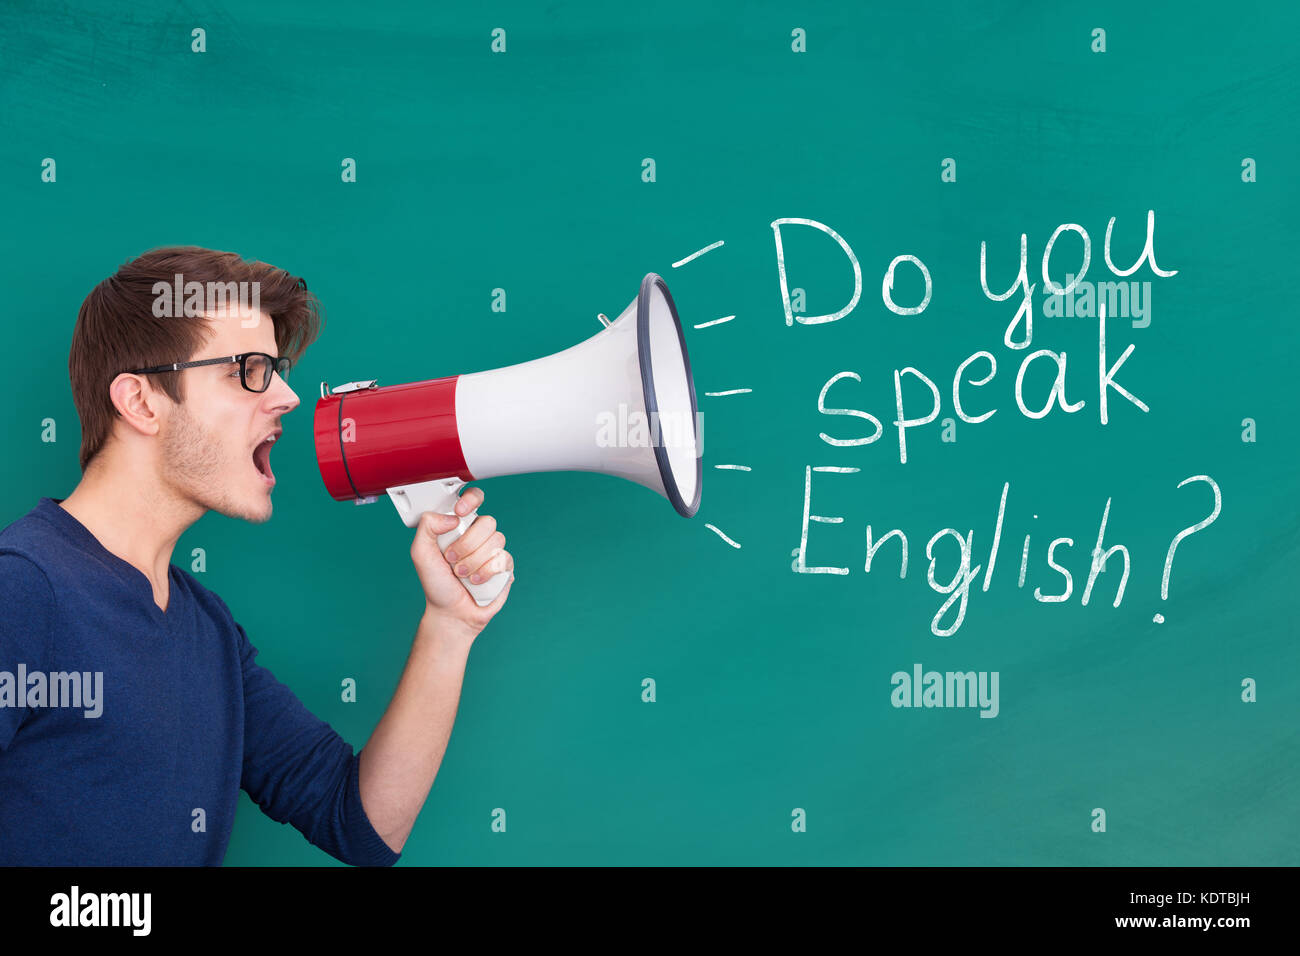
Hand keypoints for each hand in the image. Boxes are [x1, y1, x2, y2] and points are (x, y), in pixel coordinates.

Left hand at [409, 485, 513, 636]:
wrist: (451, 612)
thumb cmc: (436, 583)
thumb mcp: (420, 554)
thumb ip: (427, 527)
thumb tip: (452, 517)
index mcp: (459, 525)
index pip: (474, 499)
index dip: (471, 500)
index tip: (459, 512)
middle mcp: (478, 534)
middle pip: (487, 521)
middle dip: (467, 544)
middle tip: (451, 559)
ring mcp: (493, 550)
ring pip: (496, 541)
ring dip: (474, 562)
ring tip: (462, 574)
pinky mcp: (505, 566)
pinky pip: (503, 559)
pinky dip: (486, 573)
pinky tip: (476, 581)